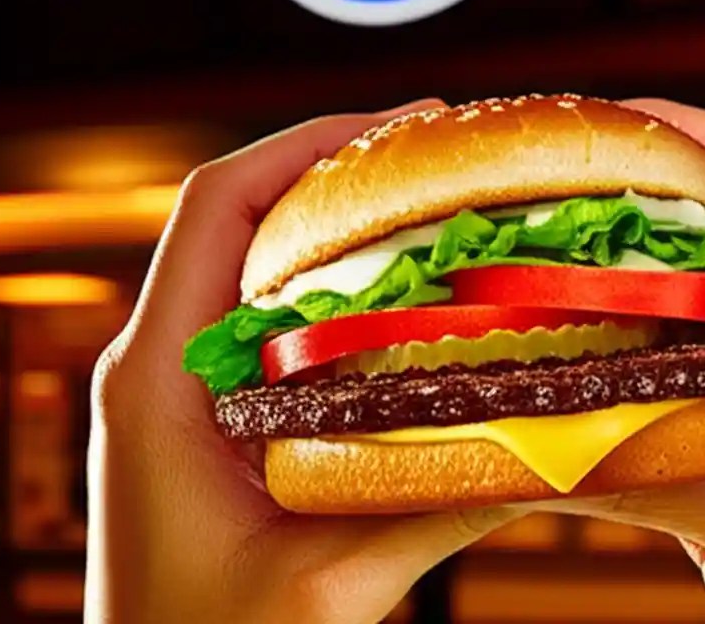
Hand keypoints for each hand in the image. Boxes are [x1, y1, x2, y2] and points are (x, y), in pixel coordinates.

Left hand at [84, 101, 520, 623]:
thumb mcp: (328, 587)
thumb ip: (433, 509)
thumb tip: (552, 446)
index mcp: (155, 380)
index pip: (219, 207)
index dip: (309, 146)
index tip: (406, 125)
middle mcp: (153, 366)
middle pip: (238, 219)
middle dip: (336, 172)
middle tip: (441, 158)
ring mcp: (171, 392)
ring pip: (249, 267)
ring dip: (333, 230)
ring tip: (430, 213)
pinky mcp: (198, 424)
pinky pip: (262, 326)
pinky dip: (329, 296)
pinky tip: (400, 308)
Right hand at [534, 99, 704, 622]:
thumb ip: (681, 469)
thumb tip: (548, 446)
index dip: (682, 134)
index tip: (592, 121)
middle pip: (693, 236)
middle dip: (608, 210)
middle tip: (516, 197)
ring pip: (656, 312)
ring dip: (585, 296)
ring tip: (502, 274)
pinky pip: (636, 390)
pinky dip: (581, 381)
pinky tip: (524, 379)